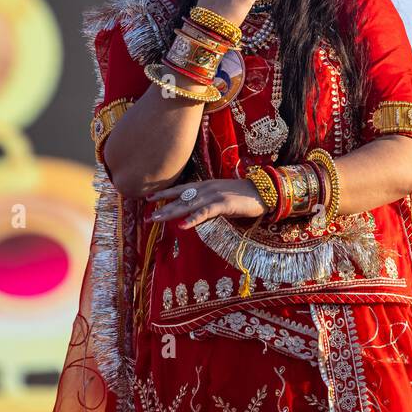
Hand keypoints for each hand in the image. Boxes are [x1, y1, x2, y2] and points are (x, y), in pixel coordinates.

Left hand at [149, 178, 266, 227]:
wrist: (265, 191)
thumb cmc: (244, 196)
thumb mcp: (222, 197)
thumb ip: (208, 202)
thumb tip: (195, 211)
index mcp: (206, 186)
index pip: (181, 189)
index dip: (165, 193)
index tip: (149, 199)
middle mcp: (207, 188)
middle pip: (181, 198)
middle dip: (163, 206)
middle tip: (147, 216)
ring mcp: (215, 195)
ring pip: (188, 204)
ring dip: (171, 212)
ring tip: (156, 219)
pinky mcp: (224, 204)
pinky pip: (205, 212)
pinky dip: (193, 218)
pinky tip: (182, 225)